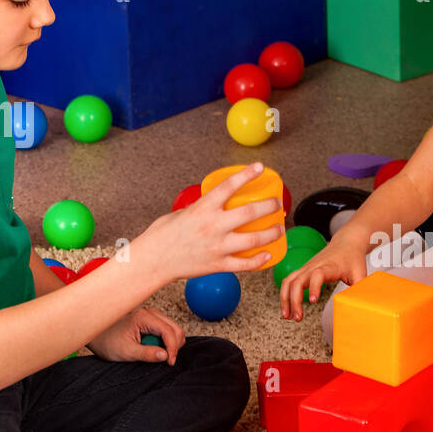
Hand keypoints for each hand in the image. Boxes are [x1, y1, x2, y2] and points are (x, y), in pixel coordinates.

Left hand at [88, 305, 185, 364]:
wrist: (98, 337)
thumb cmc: (108, 343)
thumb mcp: (127, 352)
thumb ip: (147, 354)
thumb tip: (165, 355)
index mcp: (144, 317)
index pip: (169, 331)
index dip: (172, 348)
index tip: (170, 362)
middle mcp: (151, 313)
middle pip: (176, 329)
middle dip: (174, 346)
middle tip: (166, 360)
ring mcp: (153, 316)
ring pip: (174, 329)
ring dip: (171, 344)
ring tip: (157, 354)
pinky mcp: (153, 321)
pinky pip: (168, 331)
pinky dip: (167, 342)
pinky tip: (156, 348)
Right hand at [141, 162, 284, 283]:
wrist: (153, 261)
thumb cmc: (163, 235)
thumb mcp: (181, 212)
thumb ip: (202, 207)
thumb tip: (216, 203)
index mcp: (203, 208)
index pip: (229, 185)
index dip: (247, 174)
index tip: (260, 167)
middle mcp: (213, 226)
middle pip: (250, 212)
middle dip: (269, 205)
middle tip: (277, 203)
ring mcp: (218, 247)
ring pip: (255, 239)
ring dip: (272, 233)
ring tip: (279, 228)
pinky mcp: (218, 265)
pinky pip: (245, 264)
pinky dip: (260, 260)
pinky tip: (268, 254)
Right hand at [279, 230, 369, 321]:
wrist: (347, 242)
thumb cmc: (353, 259)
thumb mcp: (361, 274)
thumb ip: (359, 290)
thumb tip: (359, 307)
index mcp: (330, 266)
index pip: (318, 274)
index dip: (313, 287)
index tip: (312, 301)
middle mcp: (314, 266)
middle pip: (297, 280)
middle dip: (294, 300)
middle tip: (298, 318)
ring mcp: (306, 267)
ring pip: (289, 281)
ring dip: (285, 299)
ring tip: (287, 317)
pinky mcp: (303, 270)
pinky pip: (288, 281)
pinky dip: (285, 295)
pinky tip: (288, 309)